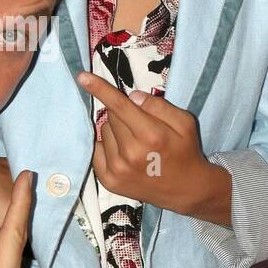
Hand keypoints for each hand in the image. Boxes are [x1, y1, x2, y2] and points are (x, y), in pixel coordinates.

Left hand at [77, 71, 231, 224]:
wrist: (185, 190)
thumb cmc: (185, 151)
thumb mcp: (184, 122)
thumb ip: (158, 106)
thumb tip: (132, 97)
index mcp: (150, 135)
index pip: (119, 106)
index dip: (100, 89)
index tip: (82, 77)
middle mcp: (130, 153)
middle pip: (111, 116)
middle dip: (123, 114)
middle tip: (141, 126)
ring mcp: (117, 169)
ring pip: (104, 131)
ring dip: (115, 130)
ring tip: (135, 143)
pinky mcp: (108, 180)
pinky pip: (96, 150)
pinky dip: (107, 146)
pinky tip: (124, 153)